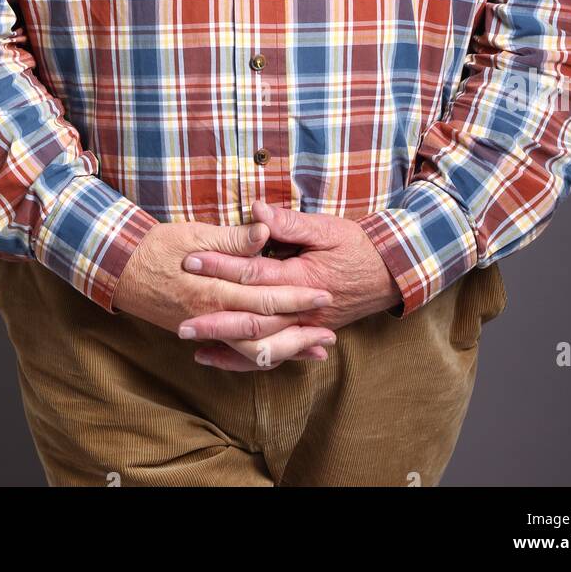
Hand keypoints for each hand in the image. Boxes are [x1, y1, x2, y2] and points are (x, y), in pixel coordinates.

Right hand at [111, 218, 337, 365]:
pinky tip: (273, 355)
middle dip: (299, 333)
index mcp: (217, 287)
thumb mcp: (198, 234)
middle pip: (265, 331)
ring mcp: (205, 327)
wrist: (121, 267)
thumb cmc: (160, 246)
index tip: (324, 294)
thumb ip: (234, 239)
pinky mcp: (199, 332)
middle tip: (329, 335)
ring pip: (251, 350)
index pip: (267, 296)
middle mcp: (213, 314)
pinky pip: (232, 352)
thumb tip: (265, 231)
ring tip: (313, 351)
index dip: (298, 297)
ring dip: (284, 351)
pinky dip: (255, 356)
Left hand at [177, 200, 402, 370]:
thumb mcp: (325, 228)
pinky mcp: (305, 334)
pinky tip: (217, 358)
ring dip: (224, 345)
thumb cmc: (356, 245)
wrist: (389, 273)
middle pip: (251, 319)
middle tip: (181, 319)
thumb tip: (256, 211)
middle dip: (214, 319)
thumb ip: (288, 223)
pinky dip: (243, 360)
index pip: (252, 274)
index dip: (220, 266)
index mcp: (301, 278)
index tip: (189, 261)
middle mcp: (301, 310)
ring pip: (260, 346)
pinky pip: (271, 355)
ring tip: (192, 341)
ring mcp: (304, 327)